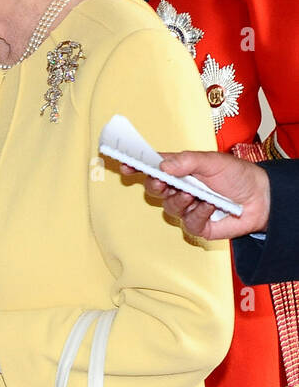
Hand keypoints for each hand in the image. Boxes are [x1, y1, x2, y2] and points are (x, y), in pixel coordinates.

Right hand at [130, 150, 269, 238]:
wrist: (262, 198)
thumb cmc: (237, 175)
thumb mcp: (212, 161)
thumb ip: (187, 161)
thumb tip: (162, 165)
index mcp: (178, 170)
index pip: (151, 167)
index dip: (135, 166)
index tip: (125, 164)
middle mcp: (179, 189)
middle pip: (153, 189)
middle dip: (155, 186)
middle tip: (163, 182)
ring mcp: (187, 208)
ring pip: (169, 207)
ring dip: (180, 200)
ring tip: (195, 195)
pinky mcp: (197, 225)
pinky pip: (188, 222)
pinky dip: (198, 213)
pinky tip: (210, 206)